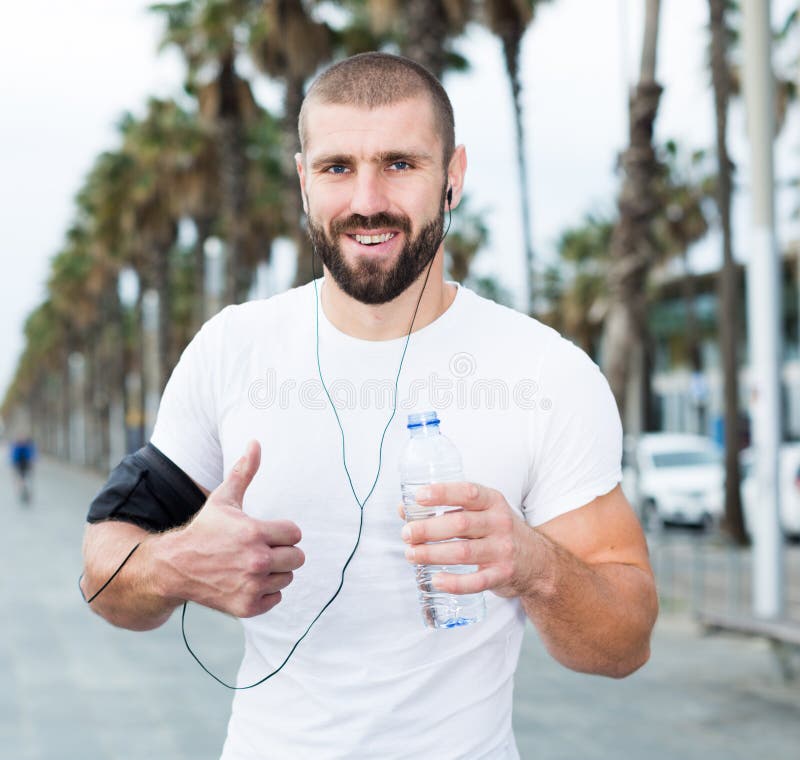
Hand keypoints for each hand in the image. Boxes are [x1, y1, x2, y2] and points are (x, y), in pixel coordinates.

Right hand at [160, 440, 304, 617]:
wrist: (175, 567)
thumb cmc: (204, 529)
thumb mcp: (224, 499)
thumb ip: (244, 472)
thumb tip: (255, 442)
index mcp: (255, 533)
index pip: (295, 533)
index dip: (281, 532)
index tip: (263, 532)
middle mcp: (256, 561)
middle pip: (297, 557)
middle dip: (281, 552)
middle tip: (258, 549)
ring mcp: (252, 586)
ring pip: (287, 577)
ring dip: (274, 572)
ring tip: (250, 565)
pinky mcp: (248, 607)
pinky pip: (276, 598)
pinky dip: (265, 592)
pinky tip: (246, 581)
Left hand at [400, 482, 539, 597]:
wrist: (538, 561)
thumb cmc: (497, 530)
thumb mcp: (480, 512)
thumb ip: (446, 508)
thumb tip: (403, 509)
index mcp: (493, 501)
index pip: (468, 492)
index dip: (442, 493)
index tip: (419, 497)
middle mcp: (499, 523)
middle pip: (460, 524)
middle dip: (428, 529)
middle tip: (406, 534)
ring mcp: (502, 550)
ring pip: (463, 553)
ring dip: (432, 554)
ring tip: (411, 554)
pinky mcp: (502, 575)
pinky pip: (475, 582)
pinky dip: (453, 583)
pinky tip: (436, 580)